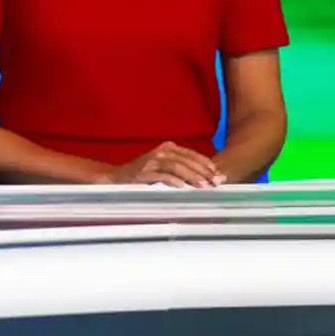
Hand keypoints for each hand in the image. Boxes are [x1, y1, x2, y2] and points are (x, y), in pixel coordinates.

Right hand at [104, 141, 225, 187]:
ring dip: (191, 176)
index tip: (217, 174)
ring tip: (202, 186)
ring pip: (176, 167)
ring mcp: (151, 161)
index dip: (205, 164)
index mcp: (168, 148)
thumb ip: (182, 168)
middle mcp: (161, 151)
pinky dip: (172, 181)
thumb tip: (206, 177)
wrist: (117, 177)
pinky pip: (161, 176)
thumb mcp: (163, 166)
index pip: (191, 154)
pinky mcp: (143, 173)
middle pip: (186, 160)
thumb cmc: (144, 174)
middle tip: (214, 183)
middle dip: (202, 172)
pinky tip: (182, 187)